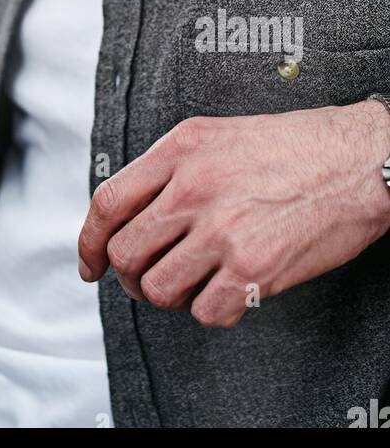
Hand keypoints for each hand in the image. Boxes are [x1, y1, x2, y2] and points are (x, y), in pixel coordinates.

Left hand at [77, 102, 389, 325]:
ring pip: (157, 289)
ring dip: (170, 296)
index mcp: (180, 150)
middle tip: (152, 278)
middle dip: (131, 277)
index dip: (89, 242)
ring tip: (195, 282)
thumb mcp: (216, 135)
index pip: (107, 203)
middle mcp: (194, 188)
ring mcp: (222, 230)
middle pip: (125, 253)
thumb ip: (170, 168)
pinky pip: (203, 312)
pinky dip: (211, 311)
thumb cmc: (294, 148)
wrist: (357, 162)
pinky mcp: (252, 269)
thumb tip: (132, 211)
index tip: (91, 263)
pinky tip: (229, 291)